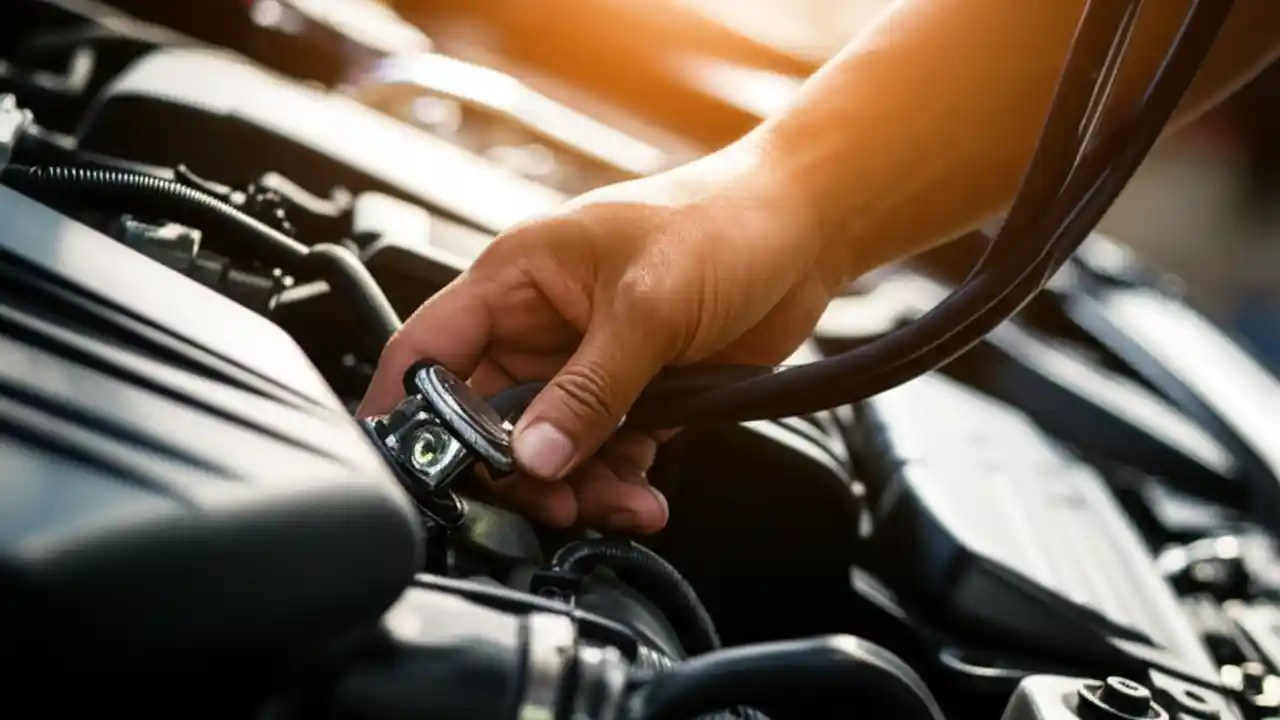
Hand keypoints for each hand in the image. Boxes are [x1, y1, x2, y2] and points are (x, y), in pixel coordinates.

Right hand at [358, 141, 841, 532]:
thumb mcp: (646, 306)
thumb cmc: (722, 221)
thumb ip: (588, 388)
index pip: (430, 347)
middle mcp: (542, 322)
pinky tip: (644, 495)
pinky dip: (618, 482)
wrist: (806, 228)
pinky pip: (604, 453)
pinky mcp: (635, 393)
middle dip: (514, 469)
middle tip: (548, 500)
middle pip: (487, 416)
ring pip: (549, 447)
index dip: (408, 409)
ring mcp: (587, 362)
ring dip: (576, 485)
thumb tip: (533, 455)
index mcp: (519, 277)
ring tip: (615, 504)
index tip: (419, 469)